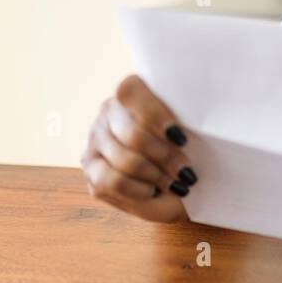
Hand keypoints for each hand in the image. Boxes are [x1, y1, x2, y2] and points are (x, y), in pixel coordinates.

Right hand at [81, 74, 195, 222]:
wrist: (177, 180)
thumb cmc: (188, 148)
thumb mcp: (191, 131)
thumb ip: (184, 125)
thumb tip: (181, 137)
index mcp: (133, 91)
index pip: (130, 91)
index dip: (154, 116)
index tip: (181, 139)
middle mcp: (108, 111)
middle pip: (133, 134)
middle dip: (165, 158)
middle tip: (187, 173)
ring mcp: (95, 140)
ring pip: (123, 160)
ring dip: (155, 177)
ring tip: (176, 185)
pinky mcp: (91, 169)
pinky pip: (110, 182)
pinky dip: (138, 190)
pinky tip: (154, 191)